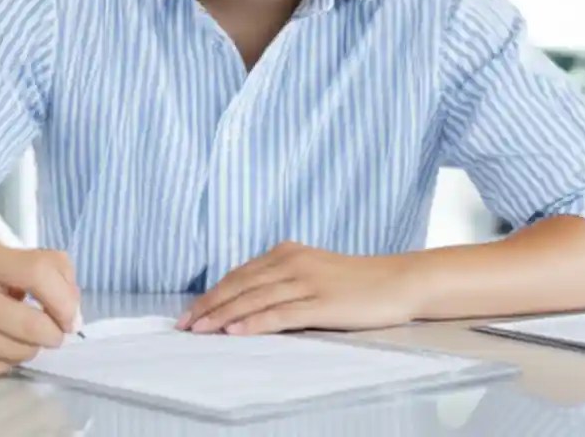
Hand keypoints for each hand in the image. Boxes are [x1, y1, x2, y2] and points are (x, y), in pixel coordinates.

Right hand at [0, 238, 80, 378]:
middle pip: (35, 323)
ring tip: (13, 334)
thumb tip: (73, 308)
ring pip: (21, 351)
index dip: (65, 297)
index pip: (39, 271)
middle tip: (51, 331)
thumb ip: (40, 265)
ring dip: (29, 347)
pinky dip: (5, 359)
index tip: (69, 313)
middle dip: (53, 332)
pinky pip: (0, 368)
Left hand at [178, 241, 419, 335]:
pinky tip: (235, 332)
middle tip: (185, 325)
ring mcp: (307, 282)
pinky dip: (254, 323)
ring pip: (254, 299)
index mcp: (287, 252)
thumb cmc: (356, 282)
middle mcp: (293, 262)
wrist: (398, 281)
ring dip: (223, 316)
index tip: (190, 312)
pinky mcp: (321, 303)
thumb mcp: (313, 271)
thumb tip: (246, 301)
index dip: (211, 294)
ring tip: (201, 331)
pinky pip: (280, 313)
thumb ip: (282, 280)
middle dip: (209, 306)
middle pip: (240, 285)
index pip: (239, 274)